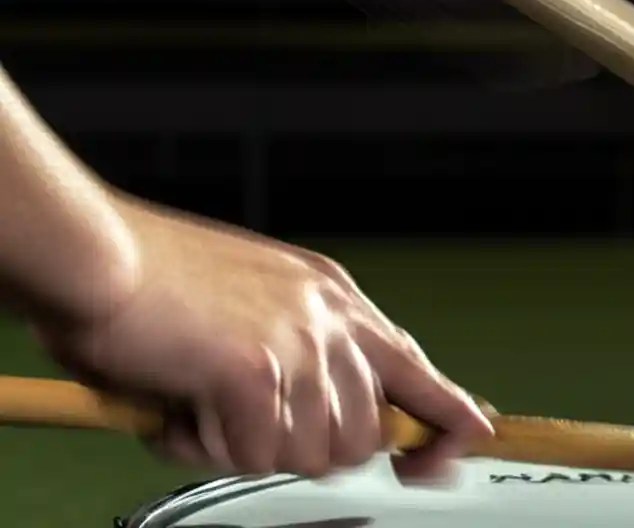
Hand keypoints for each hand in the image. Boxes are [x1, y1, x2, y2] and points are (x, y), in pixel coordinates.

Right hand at [31, 193, 492, 479]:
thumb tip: (328, 419)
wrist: (95, 254)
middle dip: (307, 451)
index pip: (417, 370)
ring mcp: (300, 344)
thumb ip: (301, 354)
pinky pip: (252, 454)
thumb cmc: (155, 282)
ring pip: (311, 454)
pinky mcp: (257, 371)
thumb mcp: (256, 307)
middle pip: (363, 437)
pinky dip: (205, 445)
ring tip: (203, 401)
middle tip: (249, 426)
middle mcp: (331, 319)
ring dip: (250, 447)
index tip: (462, 447)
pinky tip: (181, 402)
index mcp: (335, 299)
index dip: (445, 419)